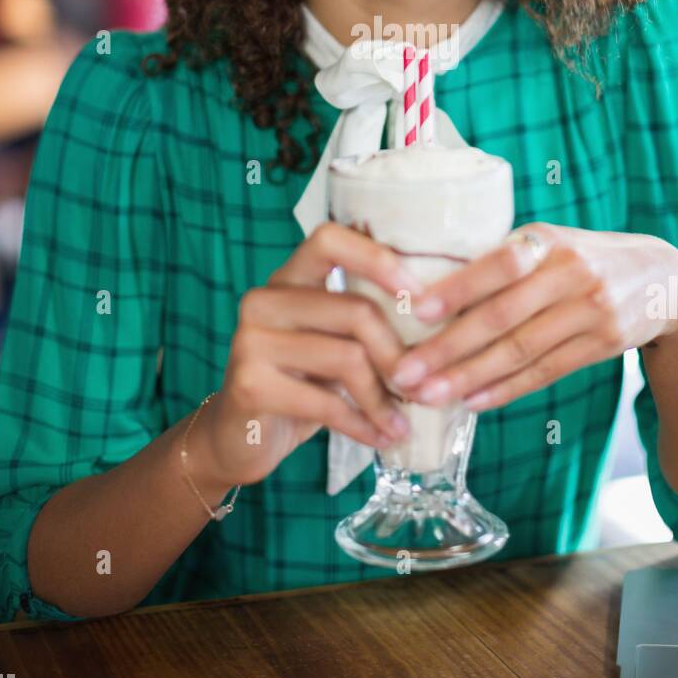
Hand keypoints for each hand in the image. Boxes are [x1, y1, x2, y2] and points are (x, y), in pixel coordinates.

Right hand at [198, 222, 422, 487]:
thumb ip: (363, 323)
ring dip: (383, 398)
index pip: (329, 240)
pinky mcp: (249, 384)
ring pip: (346, 357)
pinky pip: (326, 402)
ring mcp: (251, 340)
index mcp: (287, 278)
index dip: (377, 259)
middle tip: (422, 387)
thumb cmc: (298, 384)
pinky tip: (381, 438)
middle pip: (355, 310)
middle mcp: (264, 300)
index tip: (418, 294)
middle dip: (397, 353)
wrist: (236, 438)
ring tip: (403, 422)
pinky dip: (363, 425)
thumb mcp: (329, 344)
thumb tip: (440, 318)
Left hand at [388, 223, 677, 411]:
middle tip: (403, 371)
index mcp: (548, 240)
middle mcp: (571, 273)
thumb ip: (504, 259)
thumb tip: (427, 283)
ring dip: (469, 377)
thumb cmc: (582, 257)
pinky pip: (545, 372)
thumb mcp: (551, 241)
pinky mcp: (603, 343)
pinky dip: (505, 389)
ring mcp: (591, 310)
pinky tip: (471, 402)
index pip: (499, 263)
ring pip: (521, 351)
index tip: (415, 310)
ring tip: (427, 395)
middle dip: (449, 347)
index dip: (458, 288)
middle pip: (503, 316)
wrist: (661, 278)